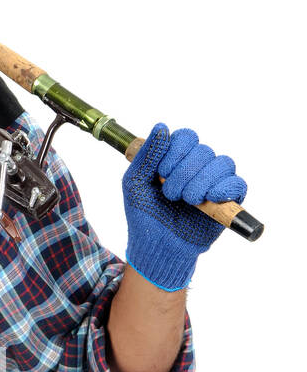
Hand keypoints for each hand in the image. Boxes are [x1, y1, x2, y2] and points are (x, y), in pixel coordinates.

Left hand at [122, 122, 247, 290]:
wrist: (157, 244)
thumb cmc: (144, 213)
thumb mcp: (135, 182)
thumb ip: (147, 155)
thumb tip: (161, 127)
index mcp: (175, 158)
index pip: (186, 137)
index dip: (175, 151)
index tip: (161, 172)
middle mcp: (197, 166)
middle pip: (203, 150)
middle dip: (183, 173)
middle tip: (170, 194)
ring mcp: (214, 182)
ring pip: (222, 163)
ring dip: (200, 182)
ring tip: (186, 200)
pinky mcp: (228, 200)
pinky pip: (237, 183)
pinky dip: (223, 188)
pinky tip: (208, 198)